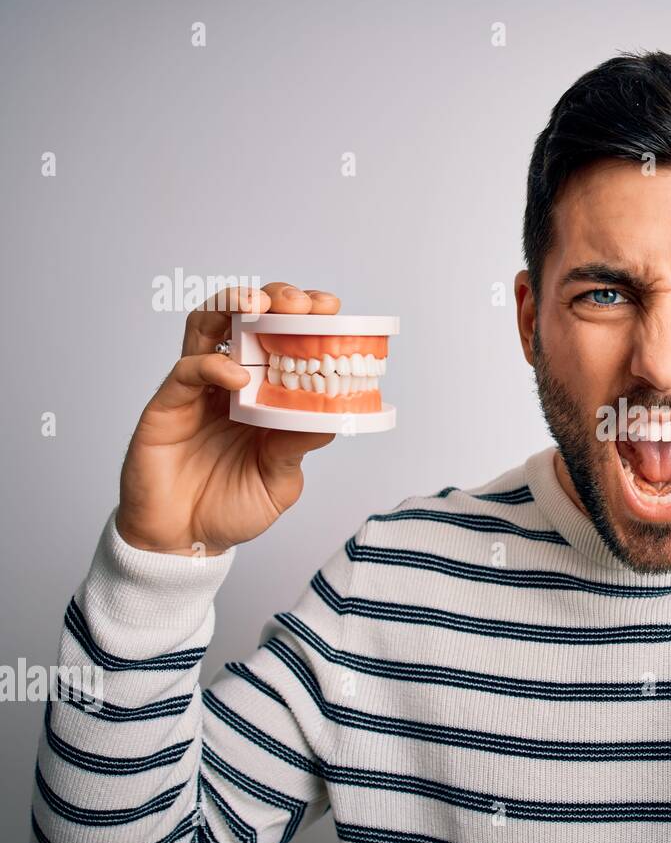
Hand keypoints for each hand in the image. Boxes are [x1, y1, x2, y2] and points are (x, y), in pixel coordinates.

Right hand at [116, 282, 339, 555]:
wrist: (183, 544)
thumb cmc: (230, 508)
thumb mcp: (279, 479)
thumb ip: (298, 446)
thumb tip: (331, 415)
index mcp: (263, 394)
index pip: (283, 339)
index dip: (306, 318)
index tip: (331, 308)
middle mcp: (230, 382)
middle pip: (246, 317)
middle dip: (274, 298)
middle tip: (300, 302)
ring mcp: (196, 390)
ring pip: (206, 324)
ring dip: (233, 304)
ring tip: (260, 304)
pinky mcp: (167, 406)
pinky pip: (186, 370)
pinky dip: (213, 364)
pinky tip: (237, 376)